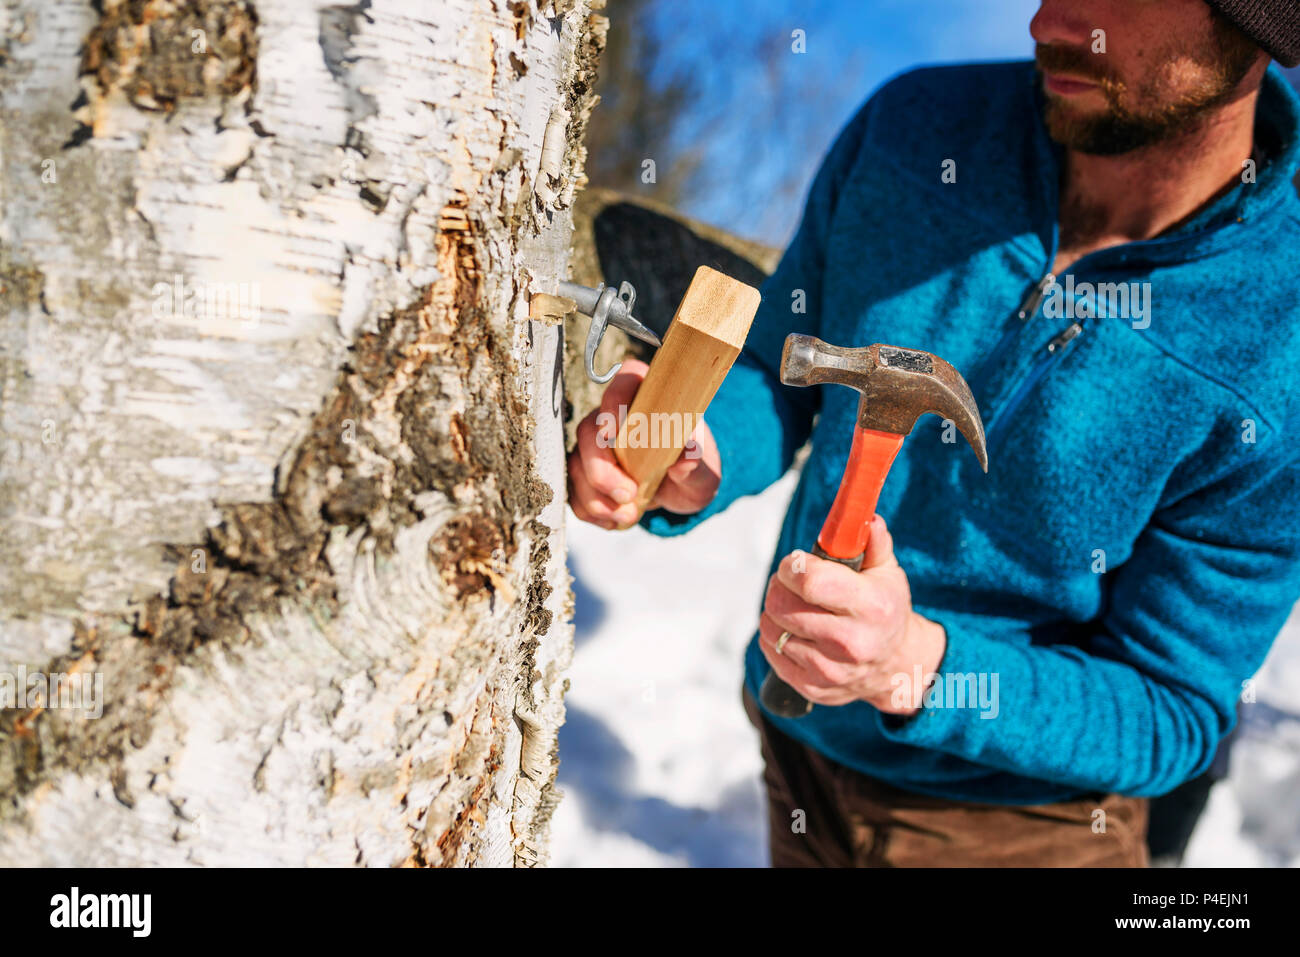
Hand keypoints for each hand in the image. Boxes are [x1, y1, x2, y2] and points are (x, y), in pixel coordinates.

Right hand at [567, 358, 720, 529]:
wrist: (681, 491)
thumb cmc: (694, 470)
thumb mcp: (704, 472)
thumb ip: (696, 464)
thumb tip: (687, 458)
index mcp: (649, 400)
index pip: (625, 381)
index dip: (613, 400)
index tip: (612, 430)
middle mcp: (616, 417)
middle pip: (589, 431)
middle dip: (601, 468)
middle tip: (627, 494)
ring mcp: (596, 445)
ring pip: (577, 463)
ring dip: (597, 496)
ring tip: (628, 515)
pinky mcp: (586, 473)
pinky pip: (575, 490)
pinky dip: (592, 510)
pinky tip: (615, 520)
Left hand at [757, 515, 946, 713]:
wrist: (894, 666)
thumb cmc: (885, 609)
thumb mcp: (888, 573)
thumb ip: (875, 543)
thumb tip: (867, 520)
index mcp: (871, 607)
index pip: (812, 582)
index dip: (793, 566)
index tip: (794, 562)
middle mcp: (851, 643)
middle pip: (782, 605)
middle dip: (779, 586)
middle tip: (790, 582)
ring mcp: (829, 669)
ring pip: (772, 629)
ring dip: (774, 611)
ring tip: (794, 605)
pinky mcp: (811, 686)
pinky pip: (771, 652)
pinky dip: (774, 636)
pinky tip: (793, 629)